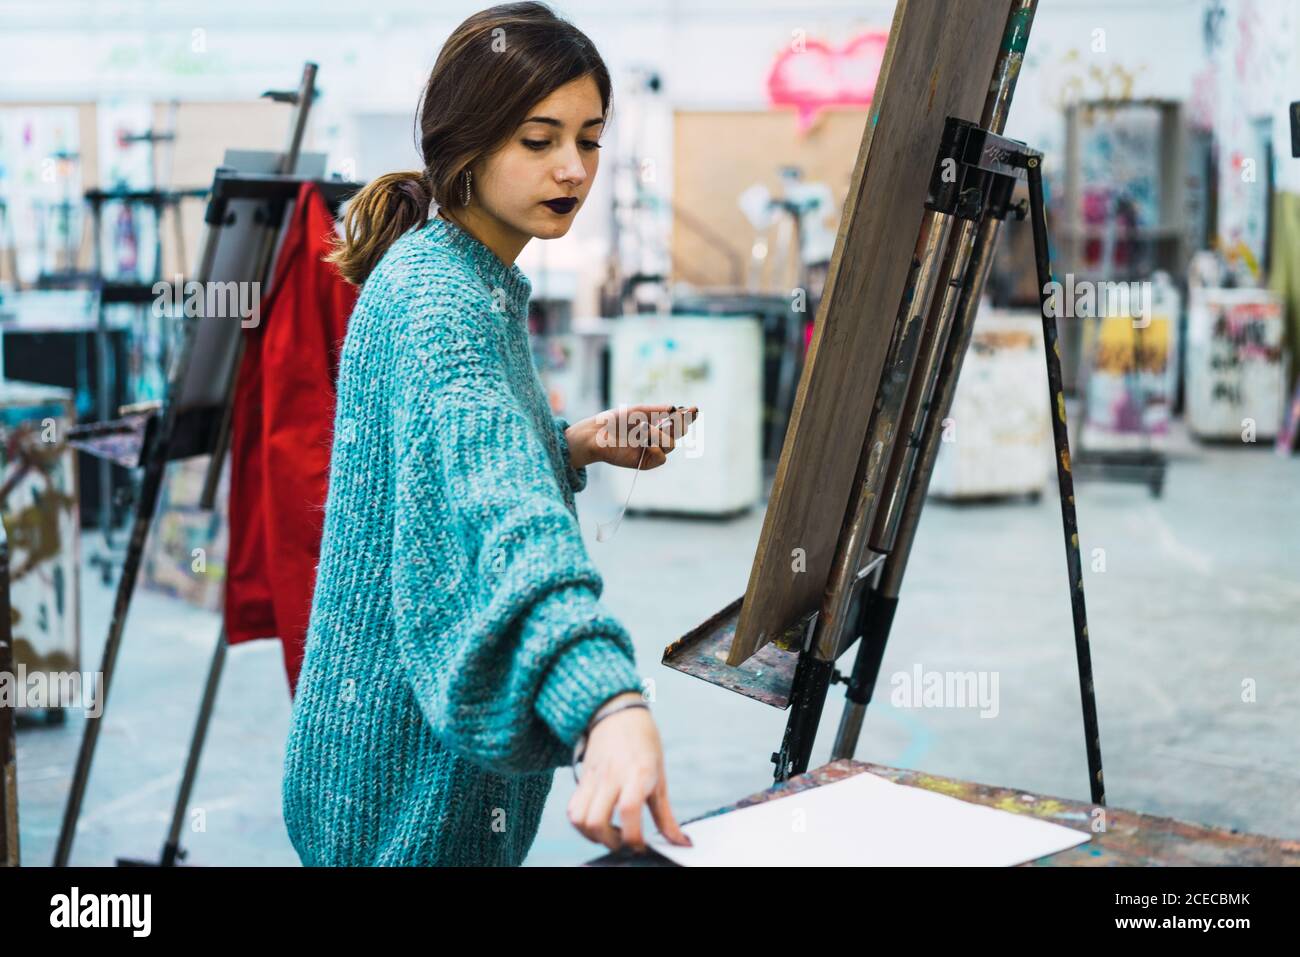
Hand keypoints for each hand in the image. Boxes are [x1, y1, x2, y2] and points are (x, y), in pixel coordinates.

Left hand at [565, 404, 699, 471]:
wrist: (597, 434)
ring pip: (671, 444)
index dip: (688, 416)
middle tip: (678, 416)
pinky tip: (646, 444)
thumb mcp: (638, 411)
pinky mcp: (646, 462)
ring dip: (660, 435)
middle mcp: (656, 437)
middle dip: (680, 424)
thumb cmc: (614, 420)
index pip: (677, 420)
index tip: (695, 409)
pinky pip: (661, 457)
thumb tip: (675, 408)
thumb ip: (657, 410)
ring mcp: (652, 450)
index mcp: (656, 423)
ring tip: (645, 429)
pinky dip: (656, 450)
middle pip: (679, 432)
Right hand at [567, 691, 691, 853]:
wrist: (619, 715)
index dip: (633, 837)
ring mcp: (594, 778)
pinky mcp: (581, 779)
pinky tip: (597, 823)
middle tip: (624, 841)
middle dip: (610, 842)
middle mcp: (613, 776)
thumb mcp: (660, 778)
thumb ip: (666, 816)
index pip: (629, 810)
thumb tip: (680, 843)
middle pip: (597, 821)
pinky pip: (572, 809)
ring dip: (592, 836)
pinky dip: (581, 824)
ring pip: (580, 818)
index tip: (641, 845)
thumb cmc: (644, 746)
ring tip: (609, 834)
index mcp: (638, 774)